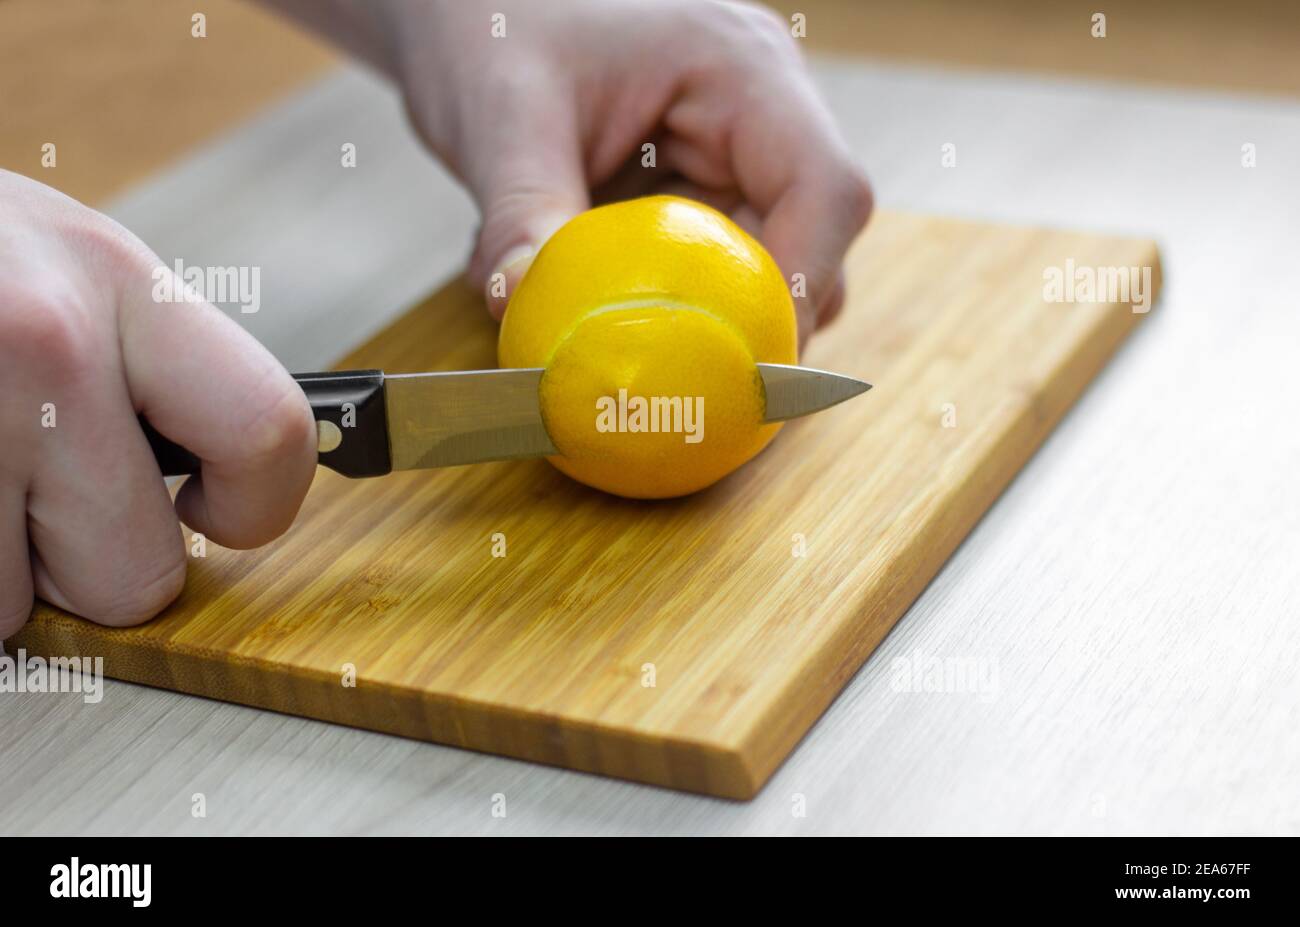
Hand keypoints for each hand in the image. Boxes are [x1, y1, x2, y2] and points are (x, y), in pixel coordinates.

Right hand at [0, 170, 316, 636]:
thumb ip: (143, 368)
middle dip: (80, 567)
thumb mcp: (56, 266)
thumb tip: (213, 485)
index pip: (266, 432)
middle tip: (30, 502)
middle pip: (130, 578)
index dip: (253, 505)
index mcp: (115, 282)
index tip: (215, 511)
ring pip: (4, 614)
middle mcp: (42, 345)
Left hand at [350, 0, 872, 344]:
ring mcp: (735, 153)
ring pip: (769, 263)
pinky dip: (667, 300)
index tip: (743, 361)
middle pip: (811, 240)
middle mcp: (759, 113)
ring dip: (707, 315)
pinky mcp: (700, 187)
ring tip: (623, 332)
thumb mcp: (503, 115)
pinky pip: (713, 264)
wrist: (471, 8)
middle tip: (682, 380)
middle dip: (753, 320)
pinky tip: (597, 297)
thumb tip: (522, 307)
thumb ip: (521, 213)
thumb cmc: (496, 23)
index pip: (825, 188)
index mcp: (742, 70)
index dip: (803, 285)